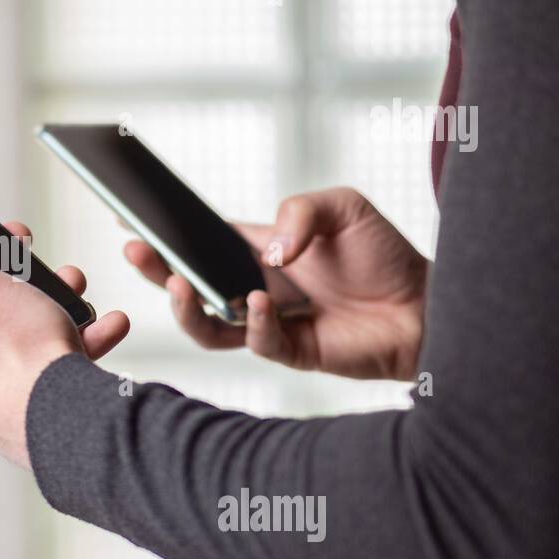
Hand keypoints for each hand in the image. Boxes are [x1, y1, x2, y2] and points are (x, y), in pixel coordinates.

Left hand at [0, 222, 129, 468]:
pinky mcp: (4, 401)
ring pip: (5, 326)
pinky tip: (96, 329)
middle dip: (6, 271)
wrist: (69, 426)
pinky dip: (62, 340)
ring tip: (74, 294)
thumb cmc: (25, 358)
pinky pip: (30, 359)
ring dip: (43, 302)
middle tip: (32, 258)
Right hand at [124, 187, 427, 380]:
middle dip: (156, 269)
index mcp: (260, 249)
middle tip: (134, 250)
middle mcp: (255, 287)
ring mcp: (269, 323)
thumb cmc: (385, 255)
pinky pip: (256, 342)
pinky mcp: (291, 352)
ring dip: (185, 308)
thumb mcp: (344, 207)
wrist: (429, 307)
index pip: (201, 240)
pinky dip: (252, 322)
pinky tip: (258, 302)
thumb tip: (266, 253)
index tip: (129, 217)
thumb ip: (300, 211)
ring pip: (206, 325)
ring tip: (179, 284)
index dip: (165, 232)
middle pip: (189, 283)